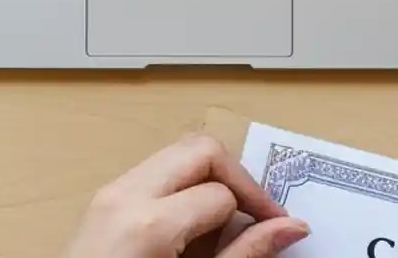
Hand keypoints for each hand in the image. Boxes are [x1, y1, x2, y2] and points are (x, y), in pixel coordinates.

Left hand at [64, 134, 309, 257]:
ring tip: (224, 219)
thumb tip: (295, 226)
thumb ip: (245, 254)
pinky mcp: (102, 199)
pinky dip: (182, 184)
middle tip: (254, 213)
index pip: (222, 194)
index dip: (256, 210)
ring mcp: (109, 193)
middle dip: (236, 177)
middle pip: (201, 150)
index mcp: (150, 225)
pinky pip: (155, 170)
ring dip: (209, 178)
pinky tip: (190, 222)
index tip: (274, 230)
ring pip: (177, 153)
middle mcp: (126, 195)